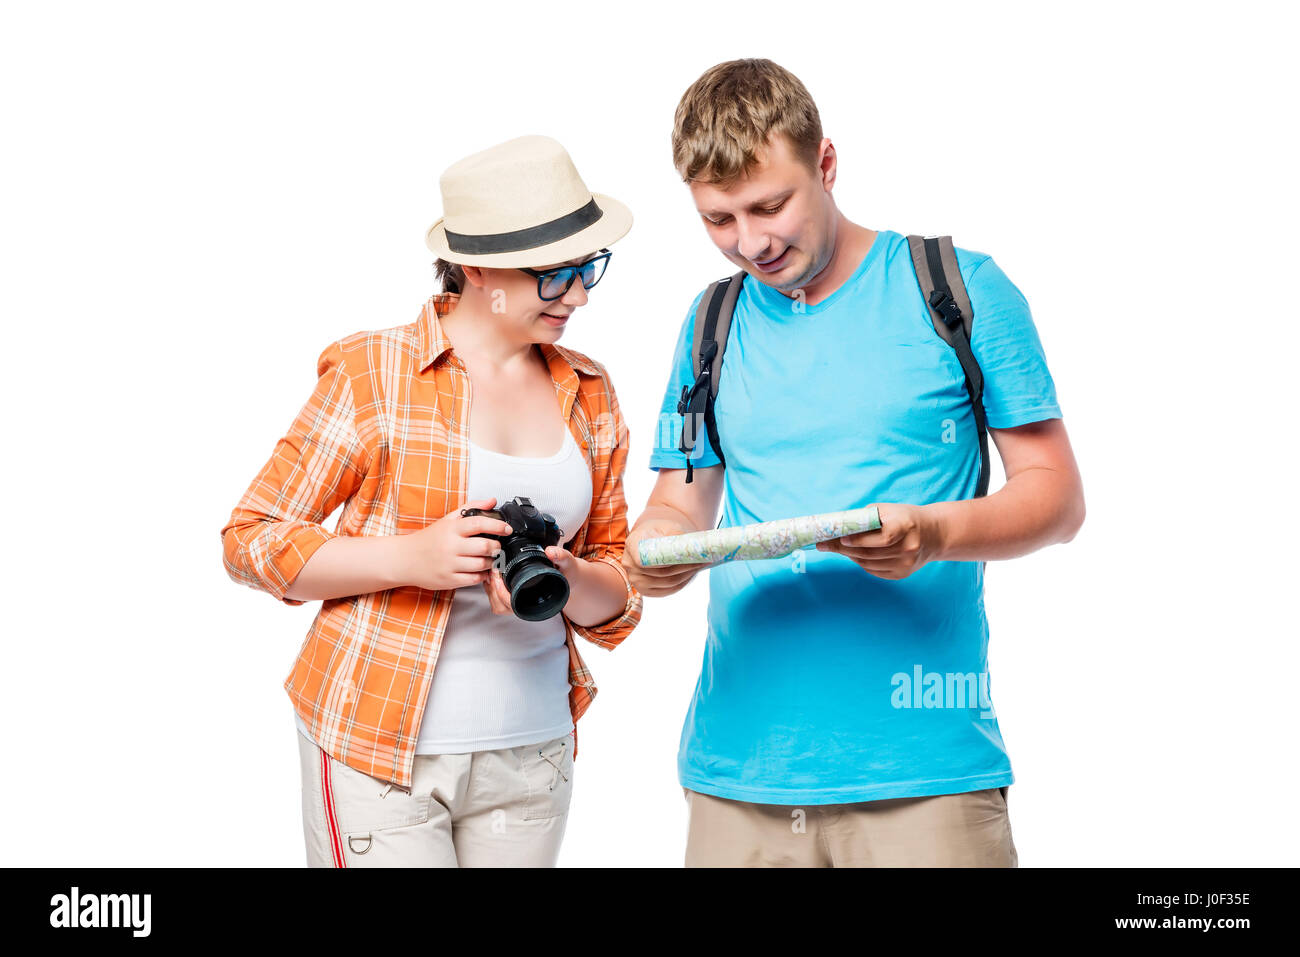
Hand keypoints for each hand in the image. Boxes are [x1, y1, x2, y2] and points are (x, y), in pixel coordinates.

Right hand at [398, 497, 513, 592]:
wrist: (406, 559)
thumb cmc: (429, 539)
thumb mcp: (448, 519)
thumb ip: (472, 508)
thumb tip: (492, 501)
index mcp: (451, 529)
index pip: (479, 524)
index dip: (497, 526)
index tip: (507, 529)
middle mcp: (450, 546)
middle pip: (484, 546)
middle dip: (496, 546)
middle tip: (496, 546)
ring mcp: (449, 564)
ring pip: (481, 564)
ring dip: (491, 562)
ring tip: (489, 558)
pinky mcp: (449, 580)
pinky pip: (473, 579)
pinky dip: (482, 575)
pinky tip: (481, 570)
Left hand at [481, 543, 582, 615]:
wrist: (569, 577)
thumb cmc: (566, 573)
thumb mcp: (567, 563)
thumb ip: (561, 556)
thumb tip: (551, 552)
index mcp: (535, 598)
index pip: (511, 603)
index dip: (500, 590)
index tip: (496, 573)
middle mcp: (526, 604)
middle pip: (499, 605)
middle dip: (491, 587)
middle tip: (491, 569)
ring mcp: (520, 602)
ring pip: (496, 604)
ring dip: (490, 588)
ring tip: (492, 572)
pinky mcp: (515, 598)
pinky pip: (498, 600)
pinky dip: (493, 588)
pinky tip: (494, 575)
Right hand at [622, 518, 715, 597]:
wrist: (658, 536)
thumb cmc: (664, 528)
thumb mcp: (670, 526)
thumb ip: (676, 535)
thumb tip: (692, 547)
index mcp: (632, 545)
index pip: (643, 560)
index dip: (663, 561)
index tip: (685, 557)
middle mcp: (629, 565)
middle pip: (660, 573)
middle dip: (684, 568)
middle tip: (703, 561)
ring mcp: (637, 581)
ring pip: (667, 583)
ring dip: (687, 576)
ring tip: (702, 566)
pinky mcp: (647, 590)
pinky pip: (668, 590)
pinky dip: (683, 583)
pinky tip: (693, 574)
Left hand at [815, 503, 943, 579]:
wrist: (933, 534)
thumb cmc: (903, 518)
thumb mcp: (887, 510)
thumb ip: (865, 518)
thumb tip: (836, 526)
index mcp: (906, 527)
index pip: (882, 538)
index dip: (859, 539)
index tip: (840, 538)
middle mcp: (908, 548)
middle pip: (870, 553)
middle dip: (844, 549)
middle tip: (824, 544)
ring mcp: (906, 564)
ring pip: (868, 564)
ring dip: (850, 556)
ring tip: (838, 547)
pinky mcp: (902, 574)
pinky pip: (874, 571)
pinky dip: (861, 563)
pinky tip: (855, 554)